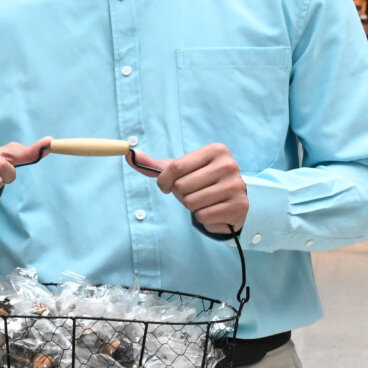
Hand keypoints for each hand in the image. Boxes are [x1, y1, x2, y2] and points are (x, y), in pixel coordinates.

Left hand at [131, 143, 247, 233]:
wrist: (229, 201)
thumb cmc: (201, 182)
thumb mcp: (180, 170)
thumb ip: (154, 164)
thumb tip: (129, 154)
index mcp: (216, 150)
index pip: (175, 167)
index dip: (164, 181)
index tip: (166, 185)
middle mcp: (229, 165)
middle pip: (182, 186)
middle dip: (181, 194)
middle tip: (193, 192)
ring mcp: (236, 186)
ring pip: (191, 202)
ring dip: (191, 206)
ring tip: (203, 200)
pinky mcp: (239, 206)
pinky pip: (202, 215)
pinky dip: (202, 216)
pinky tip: (213, 210)